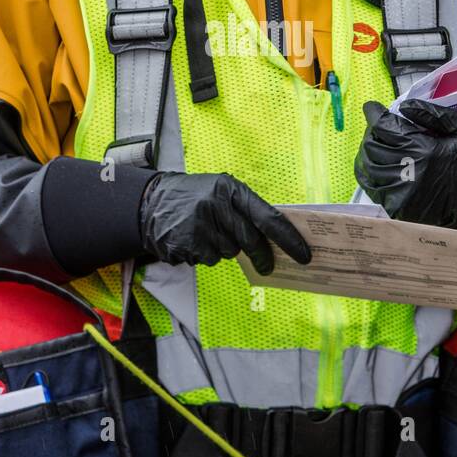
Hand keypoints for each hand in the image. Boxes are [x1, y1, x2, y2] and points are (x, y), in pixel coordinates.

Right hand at [139, 171, 311, 274]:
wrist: (151, 201)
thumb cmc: (195, 196)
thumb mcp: (221, 191)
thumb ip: (246, 209)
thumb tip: (278, 239)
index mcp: (230, 190)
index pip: (268, 217)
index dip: (289, 239)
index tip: (304, 255)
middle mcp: (216, 206)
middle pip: (250, 241)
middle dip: (262, 256)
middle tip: (268, 267)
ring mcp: (199, 225)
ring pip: (228, 253)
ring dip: (224, 249)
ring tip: (207, 233)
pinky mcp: (186, 243)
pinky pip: (208, 259)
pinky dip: (205, 254)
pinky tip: (193, 239)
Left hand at [354, 99, 456, 228]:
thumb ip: (431, 113)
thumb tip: (403, 106)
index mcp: (423, 148)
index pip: (384, 126)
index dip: (373, 113)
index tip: (371, 108)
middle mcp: (408, 170)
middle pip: (371, 145)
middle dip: (371, 132)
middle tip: (378, 128)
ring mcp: (401, 191)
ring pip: (368, 166)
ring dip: (367, 153)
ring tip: (375, 145)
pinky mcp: (398, 207)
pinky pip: (372, 188)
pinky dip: (368, 175)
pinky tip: (375, 166)